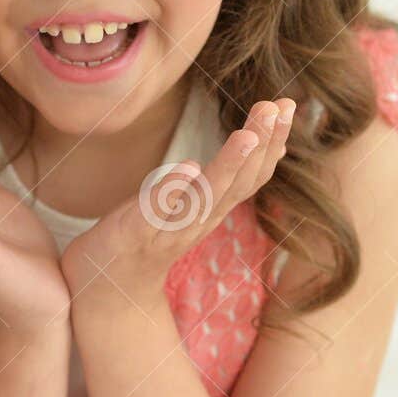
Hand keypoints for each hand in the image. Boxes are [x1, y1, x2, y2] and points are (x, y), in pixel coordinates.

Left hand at [61, 97, 296, 307]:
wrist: (107, 291)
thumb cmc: (146, 238)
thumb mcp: (191, 203)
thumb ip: (221, 179)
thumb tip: (258, 144)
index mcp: (210, 210)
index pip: (252, 175)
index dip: (273, 142)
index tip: (290, 105)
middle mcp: (197, 221)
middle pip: (239, 182)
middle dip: (262, 142)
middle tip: (278, 105)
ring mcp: (167, 230)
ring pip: (206, 198)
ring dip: (229, 167)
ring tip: (247, 136)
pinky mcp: (133, 235)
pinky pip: (156, 214)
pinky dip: (172, 191)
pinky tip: (186, 168)